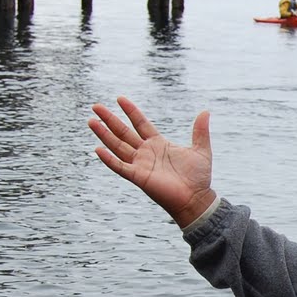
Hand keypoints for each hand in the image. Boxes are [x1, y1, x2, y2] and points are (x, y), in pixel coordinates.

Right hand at [90, 96, 216, 226]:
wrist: (197, 198)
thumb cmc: (198, 177)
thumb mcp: (201, 150)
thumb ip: (200, 131)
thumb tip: (205, 112)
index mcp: (158, 144)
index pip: (140, 123)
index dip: (131, 111)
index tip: (119, 98)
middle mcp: (146, 152)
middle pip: (123, 132)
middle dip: (109, 120)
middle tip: (96, 106)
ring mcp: (140, 164)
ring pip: (117, 146)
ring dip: (104, 134)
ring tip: (91, 121)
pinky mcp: (138, 177)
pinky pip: (120, 167)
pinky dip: (109, 159)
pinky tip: (98, 149)